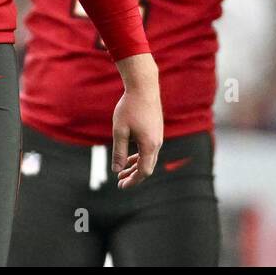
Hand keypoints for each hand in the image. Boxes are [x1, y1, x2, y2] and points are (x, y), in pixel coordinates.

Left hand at [113, 53, 162, 188]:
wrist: (144, 88)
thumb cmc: (129, 107)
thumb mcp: (119, 130)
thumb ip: (119, 151)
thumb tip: (117, 170)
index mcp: (150, 145)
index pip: (144, 171)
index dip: (133, 181)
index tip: (121, 186)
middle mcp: (157, 143)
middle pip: (147, 167)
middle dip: (134, 176)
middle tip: (120, 182)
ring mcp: (158, 137)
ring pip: (148, 158)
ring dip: (135, 166)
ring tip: (122, 172)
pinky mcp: (156, 131)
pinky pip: (149, 150)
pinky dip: (139, 156)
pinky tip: (129, 157)